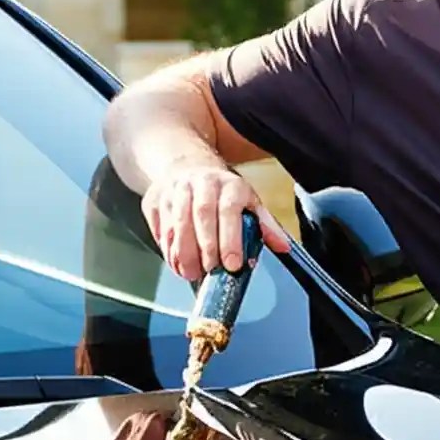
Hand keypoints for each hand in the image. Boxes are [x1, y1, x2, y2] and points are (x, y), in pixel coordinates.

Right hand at [142, 165, 290, 280]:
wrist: (187, 167)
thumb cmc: (222, 193)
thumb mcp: (249, 202)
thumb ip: (265, 226)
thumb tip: (284, 247)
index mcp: (229, 184)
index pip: (229, 210)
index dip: (230, 239)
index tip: (231, 264)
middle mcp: (202, 183)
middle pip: (201, 215)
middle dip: (204, 247)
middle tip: (208, 271)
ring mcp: (175, 190)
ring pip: (177, 221)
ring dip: (183, 252)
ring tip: (190, 272)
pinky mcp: (156, 199)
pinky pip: (160, 227)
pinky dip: (166, 249)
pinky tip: (176, 263)